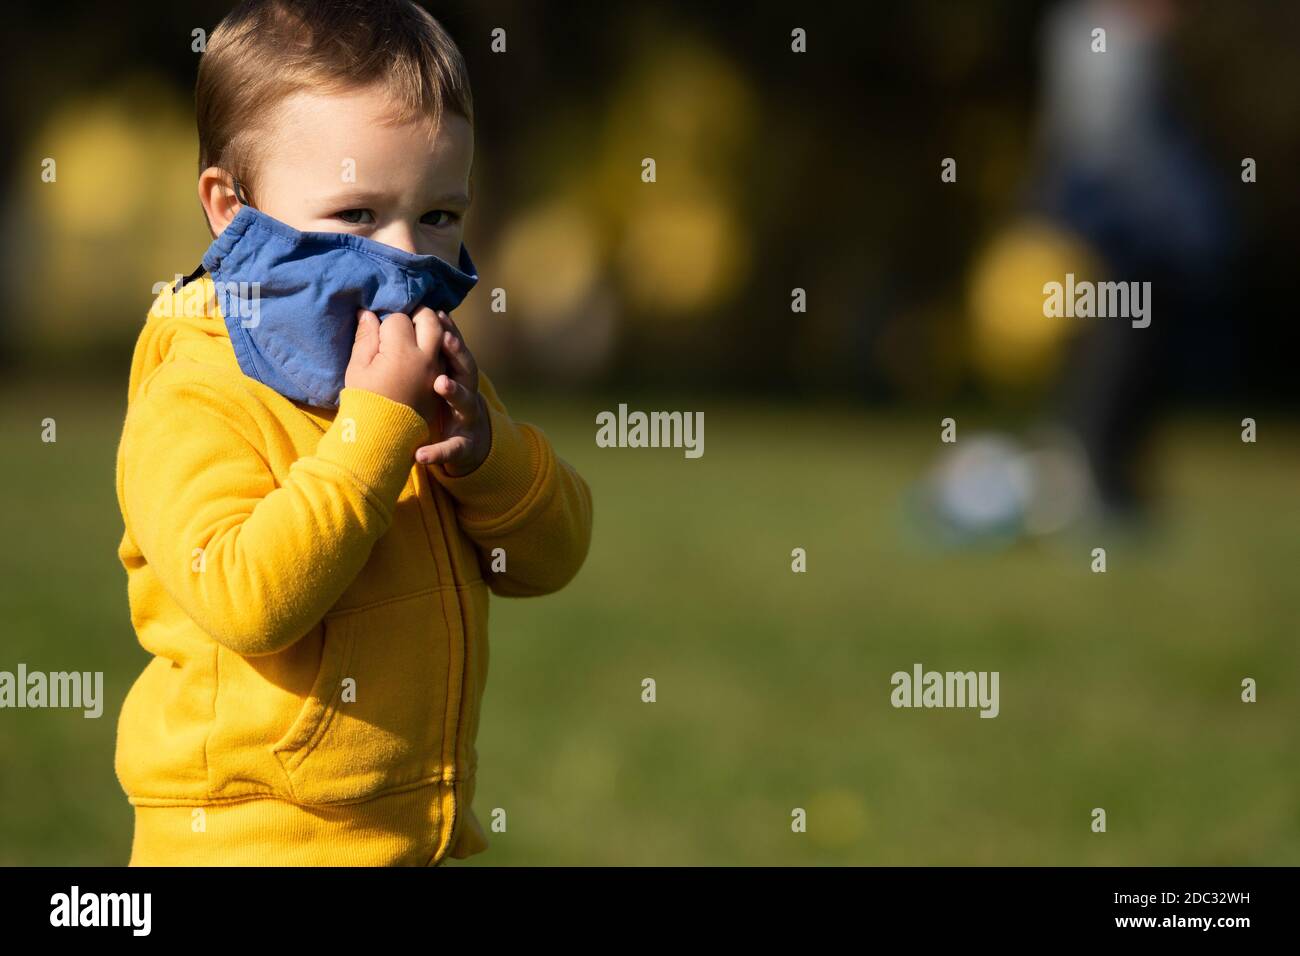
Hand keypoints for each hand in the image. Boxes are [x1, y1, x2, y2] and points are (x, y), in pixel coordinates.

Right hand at [343, 307, 442, 429]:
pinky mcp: (440, 381)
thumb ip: (365, 338)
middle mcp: (425, 358)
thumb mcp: (359, 369)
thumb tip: (367, 313)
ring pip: (443, 336)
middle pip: (430, 320)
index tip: (378, 331)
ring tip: (415, 329)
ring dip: (432, 327)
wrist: (384, 437)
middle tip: (403, 318)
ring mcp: (437, 370)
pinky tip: (423, 346)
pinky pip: (445, 355)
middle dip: (417, 314)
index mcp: (401, 352)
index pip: (399, 319)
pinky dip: (437, 345)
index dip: (387, 321)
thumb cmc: (366, 401)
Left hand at [415, 310, 489, 475]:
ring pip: (466, 403)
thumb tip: (415, 325)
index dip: (450, 332)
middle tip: (444, 339)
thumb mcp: (443, 380)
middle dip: (458, 353)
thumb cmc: (447, 408)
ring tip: (440, 383)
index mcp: (458, 377)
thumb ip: (432, 358)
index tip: (438, 314)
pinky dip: (437, 452)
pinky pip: (451, 449)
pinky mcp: (462, 446)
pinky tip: (420, 456)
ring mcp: (467, 419)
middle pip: (467, 370)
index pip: (456, 351)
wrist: (469, 446)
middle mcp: (467, 394)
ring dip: (455, 392)